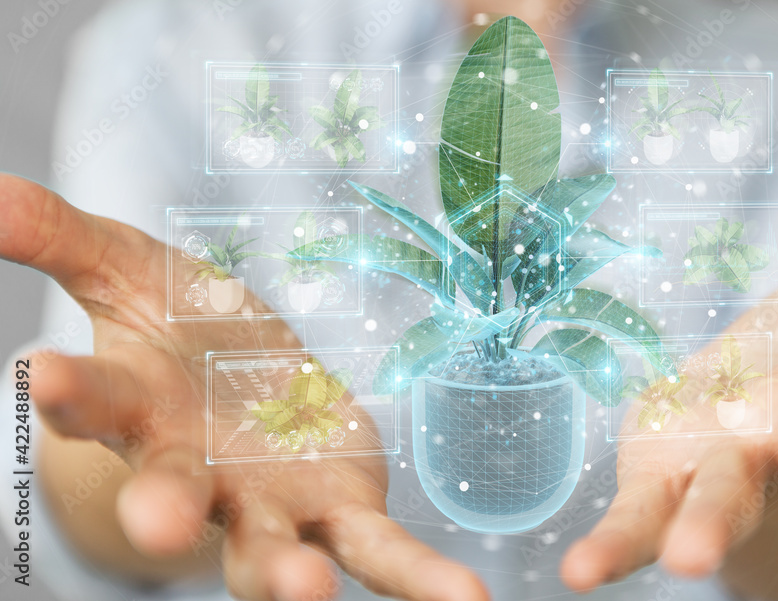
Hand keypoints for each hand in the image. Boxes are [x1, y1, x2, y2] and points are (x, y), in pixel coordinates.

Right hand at [0, 174, 488, 600]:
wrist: (250, 380)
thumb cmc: (181, 331)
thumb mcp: (126, 269)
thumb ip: (62, 238)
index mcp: (140, 409)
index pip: (96, 400)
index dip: (70, 392)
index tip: (40, 374)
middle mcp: (198, 471)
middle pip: (174, 494)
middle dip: (164, 509)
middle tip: (155, 525)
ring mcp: (272, 501)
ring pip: (272, 548)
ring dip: (283, 574)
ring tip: (301, 590)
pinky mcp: (343, 507)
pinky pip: (380, 551)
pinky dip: (419, 580)